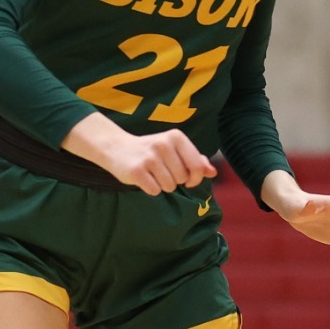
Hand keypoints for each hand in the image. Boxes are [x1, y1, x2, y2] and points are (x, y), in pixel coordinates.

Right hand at [62, 113, 214, 195]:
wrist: (117, 147)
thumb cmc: (151, 151)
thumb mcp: (174, 150)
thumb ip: (195, 160)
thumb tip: (212, 172)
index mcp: (176, 137)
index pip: (198, 166)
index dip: (195, 178)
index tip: (188, 179)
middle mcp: (163, 145)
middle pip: (183, 179)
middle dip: (175, 180)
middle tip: (161, 171)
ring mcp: (149, 157)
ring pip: (169, 186)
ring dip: (162, 185)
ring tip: (152, 173)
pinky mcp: (137, 170)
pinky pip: (155, 191)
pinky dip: (150, 189)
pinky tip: (143, 178)